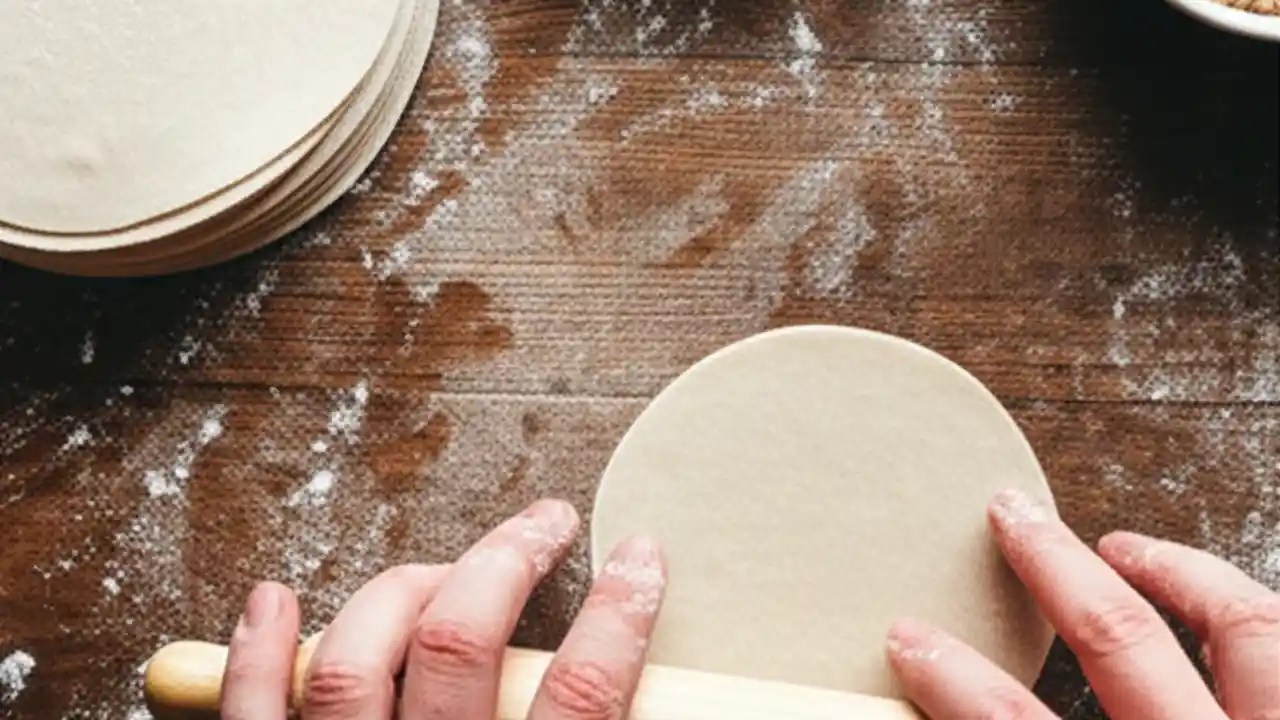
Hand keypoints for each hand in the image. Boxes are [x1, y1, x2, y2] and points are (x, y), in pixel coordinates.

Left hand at [218, 499, 666, 719]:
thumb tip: (669, 697)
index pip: (582, 696)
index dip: (622, 615)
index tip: (641, 559)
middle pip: (459, 645)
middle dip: (506, 561)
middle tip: (545, 523)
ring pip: (353, 663)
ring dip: (400, 592)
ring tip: (442, 568)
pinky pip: (251, 715)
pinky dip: (255, 653)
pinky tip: (272, 598)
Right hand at [888, 489, 1279, 719]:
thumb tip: (945, 712)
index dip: (954, 678)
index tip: (911, 637)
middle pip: (1122, 642)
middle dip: (1056, 569)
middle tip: (1012, 516)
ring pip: (1251, 631)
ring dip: (1182, 575)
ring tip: (1126, 547)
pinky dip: (1256, 620)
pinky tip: (1230, 615)